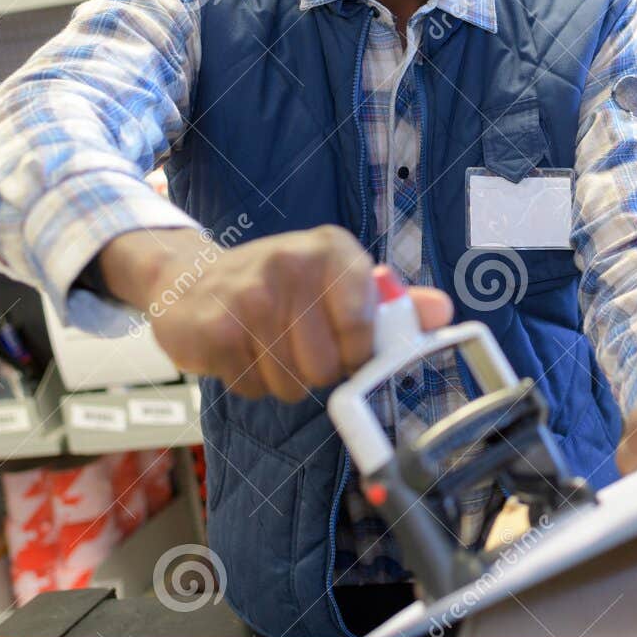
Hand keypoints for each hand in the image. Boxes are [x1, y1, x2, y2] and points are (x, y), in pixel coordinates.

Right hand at [97, 226, 452, 399]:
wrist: (193, 278)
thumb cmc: (283, 286)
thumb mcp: (340, 280)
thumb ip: (392, 303)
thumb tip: (443, 312)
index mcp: (333, 249)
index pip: (364, 324)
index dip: (358, 351)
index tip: (348, 346)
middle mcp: (291, 263)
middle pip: (326, 366)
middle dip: (317, 369)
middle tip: (299, 344)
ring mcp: (248, 295)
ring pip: (290, 383)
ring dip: (282, 379)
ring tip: (267, 344)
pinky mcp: (212, 328)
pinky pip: (251, 386)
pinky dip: (249, 380)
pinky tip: (239, 349)